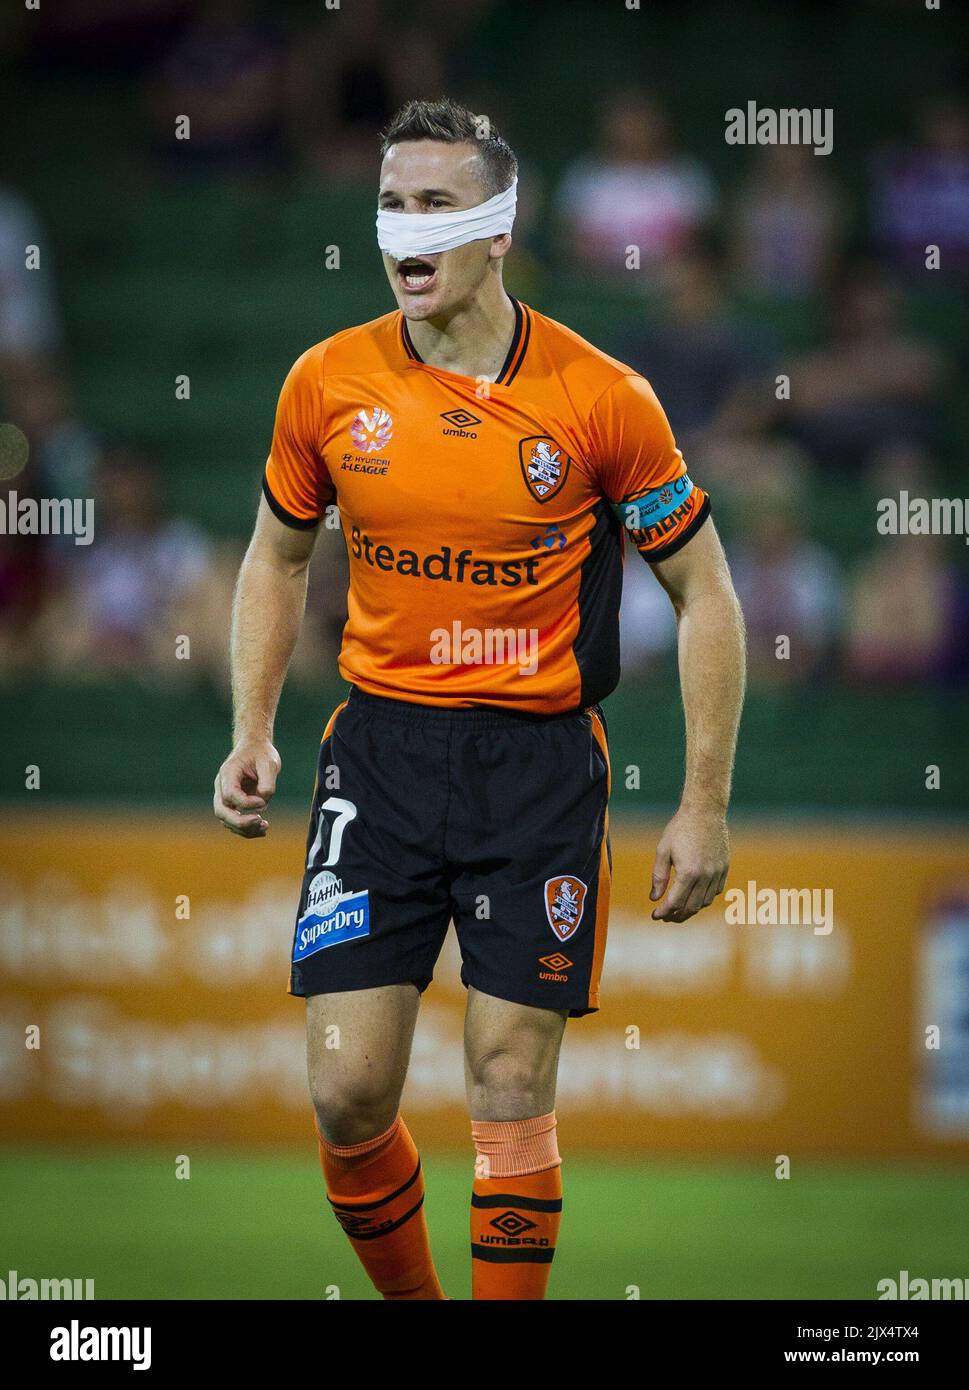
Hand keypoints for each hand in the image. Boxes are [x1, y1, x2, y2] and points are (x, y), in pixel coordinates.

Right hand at [214, 738, 280, 837]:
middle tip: (260, 822)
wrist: (255, 748)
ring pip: (226, 820)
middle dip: (239, 822)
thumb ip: (268, 782)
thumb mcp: (269, 762)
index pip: (230, 794)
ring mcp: (226, 796)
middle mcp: (222, 786)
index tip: (263, 800)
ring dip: (244, 829)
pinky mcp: (233, 804)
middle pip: (221, 811)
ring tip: (265, 828)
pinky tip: (263, 830)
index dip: (246, 802)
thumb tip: (263, 802)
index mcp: (228, 772)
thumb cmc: (261, 753)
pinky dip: (247, 829)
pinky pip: (235, 821)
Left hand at [650, 804, 728, 921]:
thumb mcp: (663, 850)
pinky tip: (694, 895)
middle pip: (691, 907)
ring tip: (679, 908)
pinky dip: (704, 898)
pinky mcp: (724, 868)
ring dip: (691, 908)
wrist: (705, 811)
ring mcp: (717, 872)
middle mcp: (705, 876)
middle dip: (677, 916)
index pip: (675, 902)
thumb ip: (658, 877)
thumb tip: (655, 898)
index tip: (655, 915)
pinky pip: (716, 891)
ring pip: (705, 902)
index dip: (664, 912)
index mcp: (688, 872)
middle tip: (666, 916)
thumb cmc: (680, 829)